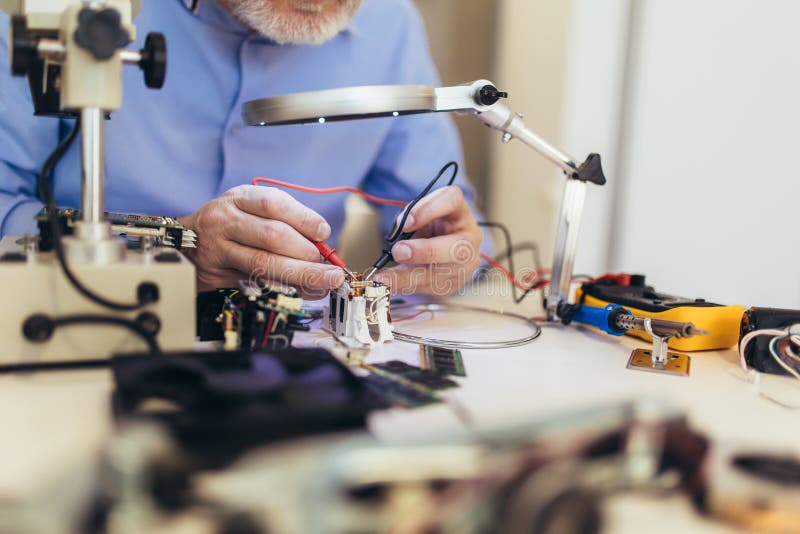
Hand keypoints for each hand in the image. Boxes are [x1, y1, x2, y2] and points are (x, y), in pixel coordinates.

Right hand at [179, 185, 344, 294]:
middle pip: (272, 237)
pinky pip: (255, 284)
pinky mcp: (215, 276)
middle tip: (329, 267)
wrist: (186, 241)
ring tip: (325, 281)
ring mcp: (217, 250)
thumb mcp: (251, 208)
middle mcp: (224, 222)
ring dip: (301, 275)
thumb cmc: (230, 224)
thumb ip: (284, 220)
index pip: (274, 204)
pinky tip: (303, 293)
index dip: (303, 219)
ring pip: (264, 264)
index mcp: (238, 199)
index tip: (324, 233)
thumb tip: (322, 243)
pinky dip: (284, 290)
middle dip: (307, 253)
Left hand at [373, 186, 481, 294]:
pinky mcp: (454, 283)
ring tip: (384, 278)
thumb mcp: (422, 215)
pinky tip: (391, 286)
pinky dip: (407, 287)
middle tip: (399, 252)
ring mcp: (465, 265)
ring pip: (439, 273)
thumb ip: (411, 216)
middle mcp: (469, 238)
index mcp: (460, 212)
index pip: (452, 201)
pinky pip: (430, 288)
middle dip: (424, 251)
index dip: (428, 210)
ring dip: (407, 276)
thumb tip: (398, 227)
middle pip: (455, 247)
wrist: (445, 250)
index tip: (406, 221)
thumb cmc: (433, 228)